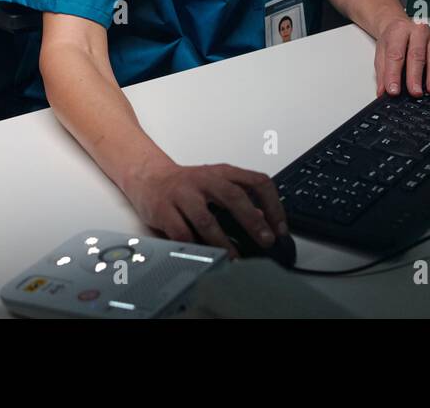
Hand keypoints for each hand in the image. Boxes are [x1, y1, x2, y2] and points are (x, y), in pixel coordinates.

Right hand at [122, 160, 288, 257]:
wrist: (149, 177)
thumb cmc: (187, 184)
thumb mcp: (217, 184)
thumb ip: (241, 198)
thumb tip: (265, 219)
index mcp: (222, 173)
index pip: (256, 181)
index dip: (272, 204)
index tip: (280, 227)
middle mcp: (205, 180)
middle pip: (234, 196)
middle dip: (253, 221)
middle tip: (265, 240)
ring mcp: (183, 194)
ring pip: (206, 219)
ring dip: (223, 241)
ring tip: (235, 257)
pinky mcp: (164, 210)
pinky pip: (182, 232)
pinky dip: (195, 246)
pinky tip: (204, 255)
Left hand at [375, 17, 429, 96]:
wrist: (401, 25)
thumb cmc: (393, 40)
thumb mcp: (381, 53)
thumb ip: (382, 73)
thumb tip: (382, 92)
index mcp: (398, 31)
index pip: (395, 55)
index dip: (393, 74)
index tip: (393, 90)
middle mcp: (418, 31)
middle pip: (416, 55)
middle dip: (415, 76)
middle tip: (415, 92)